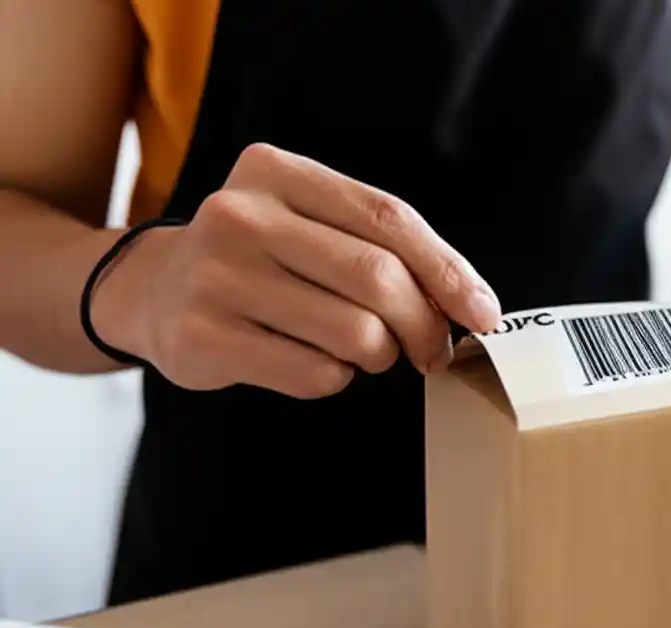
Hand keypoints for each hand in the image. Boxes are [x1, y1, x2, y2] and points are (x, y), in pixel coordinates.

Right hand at [93, 143, 500, 398]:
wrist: (152, 291)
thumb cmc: (261, 259)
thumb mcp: (309, 224)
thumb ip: (380, 247)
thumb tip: (470, 303)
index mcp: (276, 173)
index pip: (388, 219)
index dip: (448, 270)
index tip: (484, 312)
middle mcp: (239, 215)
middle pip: (378, 279)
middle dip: (425, 325)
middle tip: (433, 350)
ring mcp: (215, 277)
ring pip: (354, 333)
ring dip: (378, 354)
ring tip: (361, 348)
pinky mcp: (202, 337)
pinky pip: (316, 374)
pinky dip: (334, 378)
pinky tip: (310, 359)